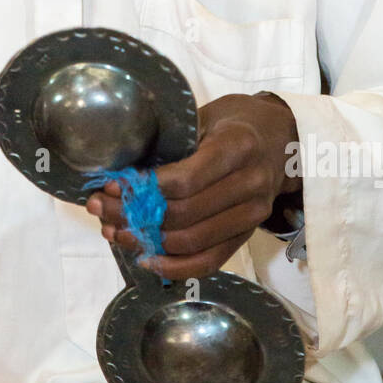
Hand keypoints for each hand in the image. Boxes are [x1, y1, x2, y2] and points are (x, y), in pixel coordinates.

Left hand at [85, 91, 299, 281]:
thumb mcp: (207, 116)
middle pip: (185, 214)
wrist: (282, 140)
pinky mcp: (247, 235)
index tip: (112, 186)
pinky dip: (175, 267)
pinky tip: (146, 258)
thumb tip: (122, 167)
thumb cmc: (235, 123)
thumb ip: (174, 140)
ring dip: (147, 241)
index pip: (187, 179)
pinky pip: (210, 261)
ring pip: (193, 242)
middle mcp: (251, 184)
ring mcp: (252, 215)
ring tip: (113, 231)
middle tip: (100, 208)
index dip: (145, 188)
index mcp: (238, 147)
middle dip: (134, 215)